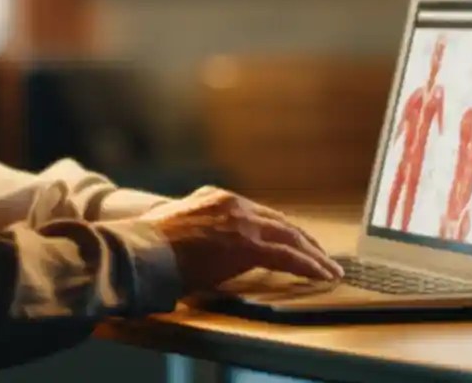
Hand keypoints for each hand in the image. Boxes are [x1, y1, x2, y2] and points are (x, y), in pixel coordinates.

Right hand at [141, 186, 343, 294]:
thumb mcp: (181, 223)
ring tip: (329, 268)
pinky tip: (322, 274)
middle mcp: (233, 204)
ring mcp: (241, 221)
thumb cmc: (152, 246)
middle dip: (304, 240)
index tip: (294, 240)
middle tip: (321, 255)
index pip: (260, 214)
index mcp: (217, 198)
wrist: (142, 249)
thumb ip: (202, 226)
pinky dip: (308, 265)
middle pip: (280, 222)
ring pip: (289, 236)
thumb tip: (210, 242)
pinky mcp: (246, 244)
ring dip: (313, 254)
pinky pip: (287, 255)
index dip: (281, 229)